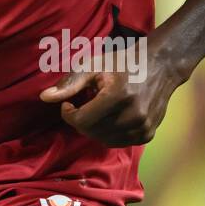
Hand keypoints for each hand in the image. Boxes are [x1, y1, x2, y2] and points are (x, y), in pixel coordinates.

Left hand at [38, 41, 186, 146]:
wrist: (160, 67)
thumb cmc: (123, 63)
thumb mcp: (93, 65)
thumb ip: (69, 83)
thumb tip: (44, 98)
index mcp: (119, 96)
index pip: (82, 121)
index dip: (69, 114)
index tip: (68, 104)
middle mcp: (134, 116)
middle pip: (92, 132)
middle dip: (80, 120)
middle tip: (82, 105)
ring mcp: (143, 128)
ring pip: (104, 140)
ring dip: (93, 128)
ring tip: (97, 109)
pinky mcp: (148, 135)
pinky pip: (118, 142)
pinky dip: (108, 133)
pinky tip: (110, 116)